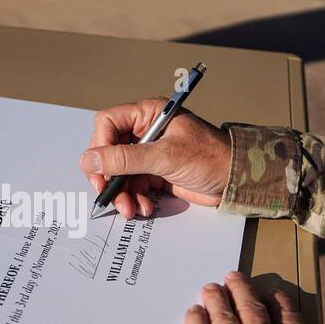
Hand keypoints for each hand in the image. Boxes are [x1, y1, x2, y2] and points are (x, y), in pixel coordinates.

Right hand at [79, 99, 230, 220]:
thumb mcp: (165, 157)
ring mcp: (150, 153)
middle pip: (109, 152)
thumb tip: (89, 160)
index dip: (99, 148)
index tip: (100, 171)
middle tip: (110, 197)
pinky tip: (144, 207)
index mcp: (148, 114)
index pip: (107, 124)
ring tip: (131, 209)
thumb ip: (125, 159)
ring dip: (122, 194)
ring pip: (120, 173)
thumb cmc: (210, 158)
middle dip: (109, 177)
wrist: (236, 180)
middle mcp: (145, 131)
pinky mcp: (155, 173)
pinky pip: (133, 186)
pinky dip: (135, 198)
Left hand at [184, 272, 324, 323]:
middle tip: (233, 277)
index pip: (289, 316)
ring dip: (217, 299)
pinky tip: (193, 313)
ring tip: (211, 288)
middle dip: (242, 290)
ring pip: (223, 314)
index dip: (279, 302)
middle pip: (251, 307)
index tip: (272, 292)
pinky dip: (195, 321)